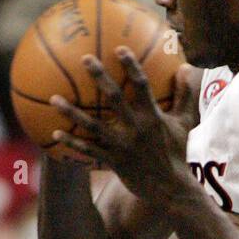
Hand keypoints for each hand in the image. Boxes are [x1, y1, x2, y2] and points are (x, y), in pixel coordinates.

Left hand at [51, 50, 196, 204]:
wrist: (170, 188)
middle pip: (114, 99)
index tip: (119, 49)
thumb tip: (185, 67)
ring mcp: (123, 146)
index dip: (131, 66)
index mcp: (153, 117)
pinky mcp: (113, 161)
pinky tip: (54, 133)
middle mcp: (136, 128)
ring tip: (53, 99)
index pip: (142, 86)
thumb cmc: (176, 152)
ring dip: (72, 112)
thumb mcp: (185, 123)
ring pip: (93, 125)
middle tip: (85, 59)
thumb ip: (185, 95)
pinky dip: (72, 142)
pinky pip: (88, 150)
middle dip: (100, 77)